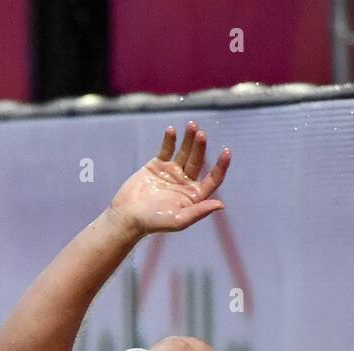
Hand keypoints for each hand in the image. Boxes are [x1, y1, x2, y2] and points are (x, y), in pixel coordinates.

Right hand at [108, 121, 230, 236]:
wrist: (127, 215)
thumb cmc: (154, 222)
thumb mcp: (179, 220)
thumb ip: (199, 211)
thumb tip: (221, 205)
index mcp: (195, 196)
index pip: (213, 178)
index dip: (221, 166)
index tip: (226, 151)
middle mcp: (186, 183)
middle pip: (197, 161)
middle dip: (200, 147)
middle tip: (201, 134)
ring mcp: (172, 172)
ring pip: (184, 152)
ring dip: (188, 139)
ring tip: (192, 125)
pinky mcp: (157, 165)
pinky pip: (166, 150)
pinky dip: (169, 140)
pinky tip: (172, 130)